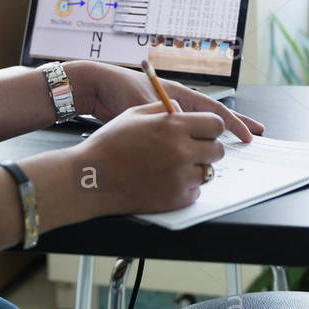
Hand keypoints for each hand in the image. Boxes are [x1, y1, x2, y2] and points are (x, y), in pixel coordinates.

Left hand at [66, 60, 264, 141]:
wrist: (97, 89)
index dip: (234, 123)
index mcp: (178, 96)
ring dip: (215, 141)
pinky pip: (182, 141)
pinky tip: (199, 160)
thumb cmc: (120, 88)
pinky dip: (193, 149)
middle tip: (256, 137)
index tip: (250, 135)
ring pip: (198, 132)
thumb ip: (164, 114)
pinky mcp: (157, 131)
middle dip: (235, 128)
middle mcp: (177, 107)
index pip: (213, 110)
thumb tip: (182, 123)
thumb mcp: (145, 101)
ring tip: (233, 151)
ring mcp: (169, 119)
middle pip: (212, 120)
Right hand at [75, 101, 225, 212]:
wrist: (91, 178)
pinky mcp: (175, 199)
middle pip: (218, 150)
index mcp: (173, 126)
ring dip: (196, 169)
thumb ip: (165, 109)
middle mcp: (181, 151)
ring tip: (173, 166)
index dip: (210, 128)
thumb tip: (183, 111)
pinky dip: (185, 187)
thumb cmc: (109, 144)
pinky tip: (166, 181)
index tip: (203, 132)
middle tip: (190, 150)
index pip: (216, 124)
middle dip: (207, 149)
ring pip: (208, 172)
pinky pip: (195, 191)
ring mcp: (180, 177)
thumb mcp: (135, 113)